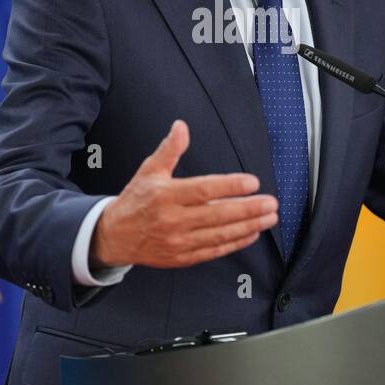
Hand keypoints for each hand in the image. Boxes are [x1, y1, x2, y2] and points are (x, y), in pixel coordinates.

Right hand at [91, 120, 278, 267]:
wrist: (114, 236)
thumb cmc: (135, 201)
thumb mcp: (149, 170)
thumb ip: (169, 149)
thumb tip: (181, 127)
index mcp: (166, 195)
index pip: (203, 190)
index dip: (230, 186)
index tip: (252, 182)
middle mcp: (173, 220)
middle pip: (217, 215)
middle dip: (248, 209)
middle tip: (270, 203)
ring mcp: (179, 241)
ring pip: (220, 235)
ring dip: (248, 226)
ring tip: (268, 218)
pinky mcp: (182, 258)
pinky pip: (214, 251)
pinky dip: (235, 243)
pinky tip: (251, 233)